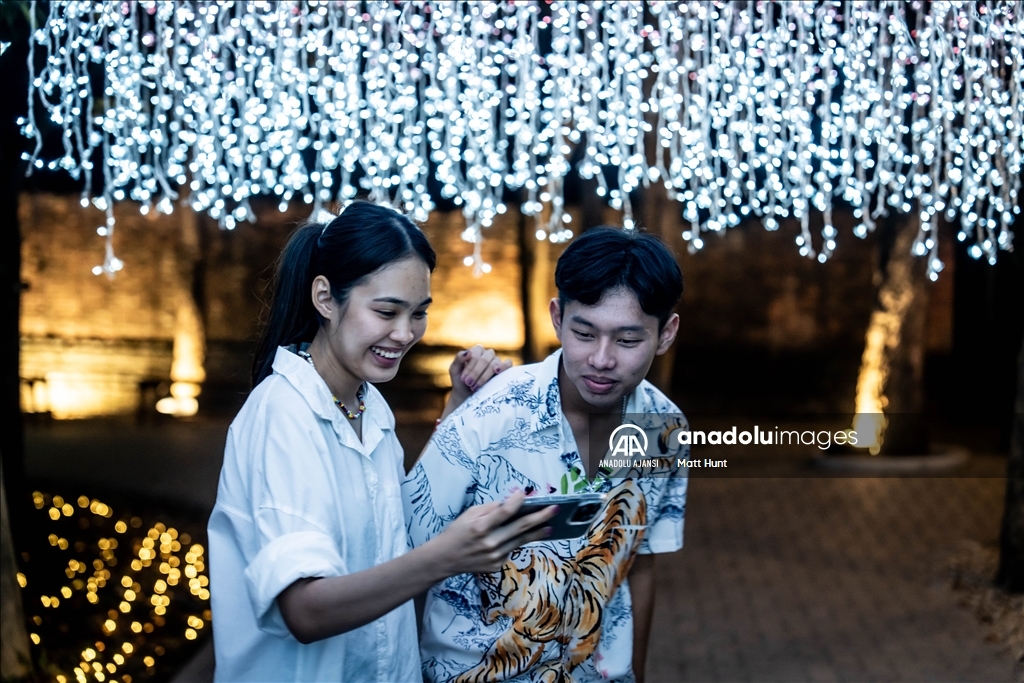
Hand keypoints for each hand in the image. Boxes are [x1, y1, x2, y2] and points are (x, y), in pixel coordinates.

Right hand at [426, 491, 556, 575]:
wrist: (444, 559)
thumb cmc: (457, 532)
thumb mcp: (470, 514)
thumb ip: (491, 508)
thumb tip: (512, 501)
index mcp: (480, 526)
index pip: (505, 512)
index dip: (517, 502)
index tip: (526, 493)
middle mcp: (490, 543)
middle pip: (520, 527)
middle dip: (540, 517)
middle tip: (555, 509)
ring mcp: (495, 556)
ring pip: (521, 540)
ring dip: (538, 532)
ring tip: (550, 525)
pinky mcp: (497, 565)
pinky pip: (512, 549)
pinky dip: (517, 541)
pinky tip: (523, 536)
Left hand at [449, 344, 512, 397]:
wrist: (468, 394)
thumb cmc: (461, 380)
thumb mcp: (455, 370)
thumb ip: (459, 359)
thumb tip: (468, 352)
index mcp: (476, 351)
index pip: (475, 355)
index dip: (469, 368)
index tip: (464, 380)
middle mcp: (487, 354)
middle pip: (484, 360)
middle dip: (476, 373)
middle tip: (469, 384)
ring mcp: (497, 360)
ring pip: (494, 364)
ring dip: (485, 376)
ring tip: (476, 387)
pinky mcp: (504, 368)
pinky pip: (508, 363)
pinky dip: (504, 366)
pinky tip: (497, 372)